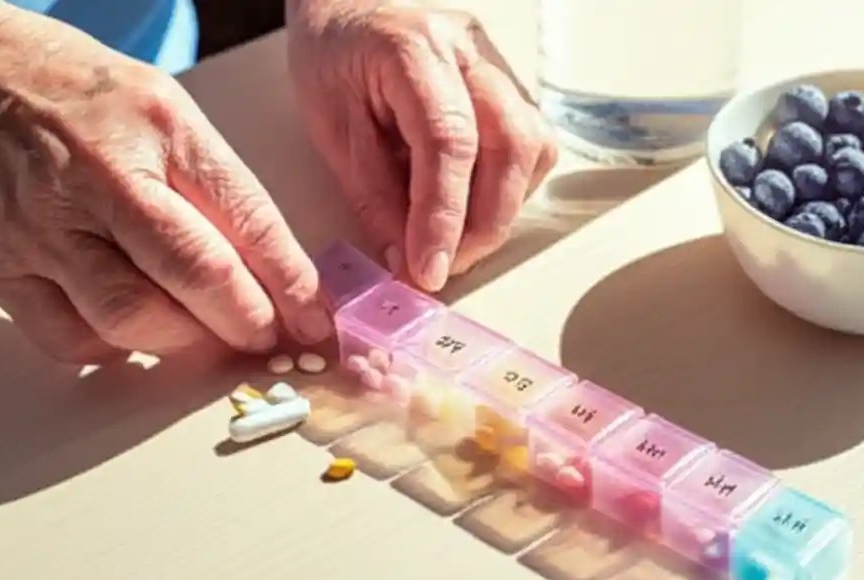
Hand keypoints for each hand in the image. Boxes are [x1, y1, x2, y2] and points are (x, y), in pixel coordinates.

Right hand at [0, 7, 330, 363]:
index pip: (249, 223)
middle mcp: (103, 178)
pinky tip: (130, 332)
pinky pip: (70, 339)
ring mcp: (45, 225)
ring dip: (184, 343)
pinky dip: (113, 350)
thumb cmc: (77, 97)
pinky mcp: (0, 265)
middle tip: (264, 338)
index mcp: (163, 131)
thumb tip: (276, 276)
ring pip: (134, 319)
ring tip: (200, 334)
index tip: (317, 323)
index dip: (293, 287)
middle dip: (247, 323)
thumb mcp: (167, 114)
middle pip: (197, 277)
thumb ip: (217, 190)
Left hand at [286, 2, 558, 291]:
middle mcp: (470, 51)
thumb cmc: (333, 58)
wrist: (349, 8)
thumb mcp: (330, 128)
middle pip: (511, 146)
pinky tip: (474, 204)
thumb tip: (409, 258)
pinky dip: (509, 189)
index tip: (430, 269)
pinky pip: (532, 147)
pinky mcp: (511, 88)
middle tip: (445, 265)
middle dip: (483, 223)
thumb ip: (372, 193)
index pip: (448, 142)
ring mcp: (499, 66)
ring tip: (458, 241)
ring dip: (502, 210)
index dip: (444, 215)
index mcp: (413, 49)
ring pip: (533, 148)